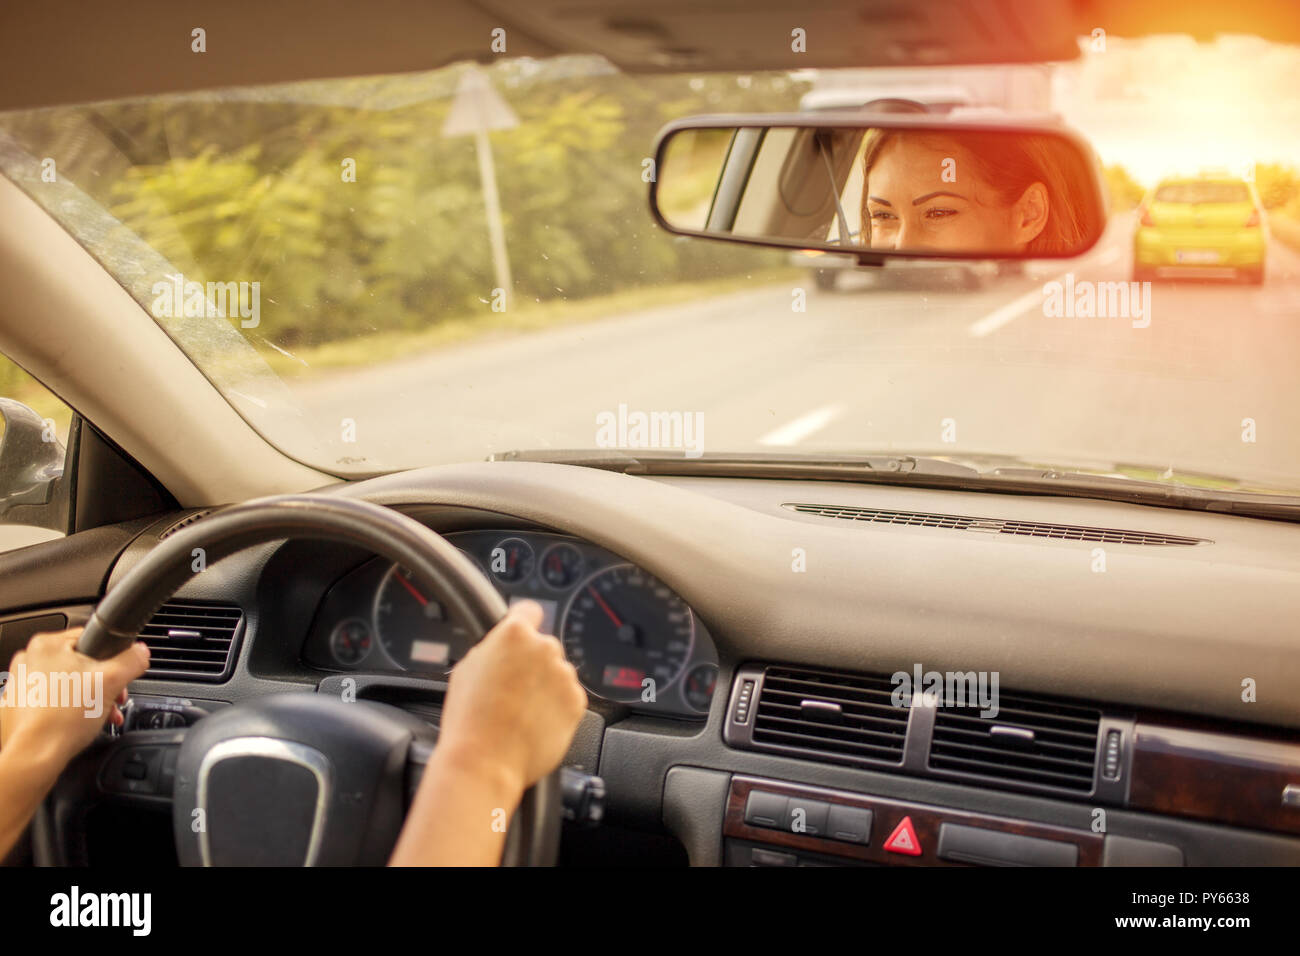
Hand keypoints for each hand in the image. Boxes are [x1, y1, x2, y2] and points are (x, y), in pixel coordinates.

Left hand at [1, 628, 149, 769]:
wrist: (34, 757)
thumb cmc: (62, 720)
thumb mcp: (112, 681)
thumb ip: (132, 660)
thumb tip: (141, 651)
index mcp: (47, 645)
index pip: (92, 638)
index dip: (113, 657)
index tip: (119, 675)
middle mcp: (29, 660)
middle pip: (82, 663)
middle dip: (103, 683)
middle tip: (111, 698)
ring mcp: (22, 684)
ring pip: (69, 684)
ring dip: (90, 698)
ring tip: (100, 714)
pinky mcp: (21, 706)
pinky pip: (55, 700)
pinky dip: (70, 709)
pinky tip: (81, 722)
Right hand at [435, 601, 586, 799]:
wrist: (485, 761)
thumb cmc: (470, 719)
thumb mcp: (467, 668)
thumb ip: (493, 648)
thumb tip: (502, 646)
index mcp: (514, 634)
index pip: (530, 611)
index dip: (524, 623)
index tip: (525, 632)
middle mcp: (544, 648)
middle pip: (544, 647)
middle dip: (533, 663)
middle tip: (514, 688)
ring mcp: (563, 675)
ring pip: (558, 674)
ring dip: (547, 686)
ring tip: (521, 712)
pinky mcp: (577, 702)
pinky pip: (569, 697)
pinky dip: (557, 707)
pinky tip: (534, 722)